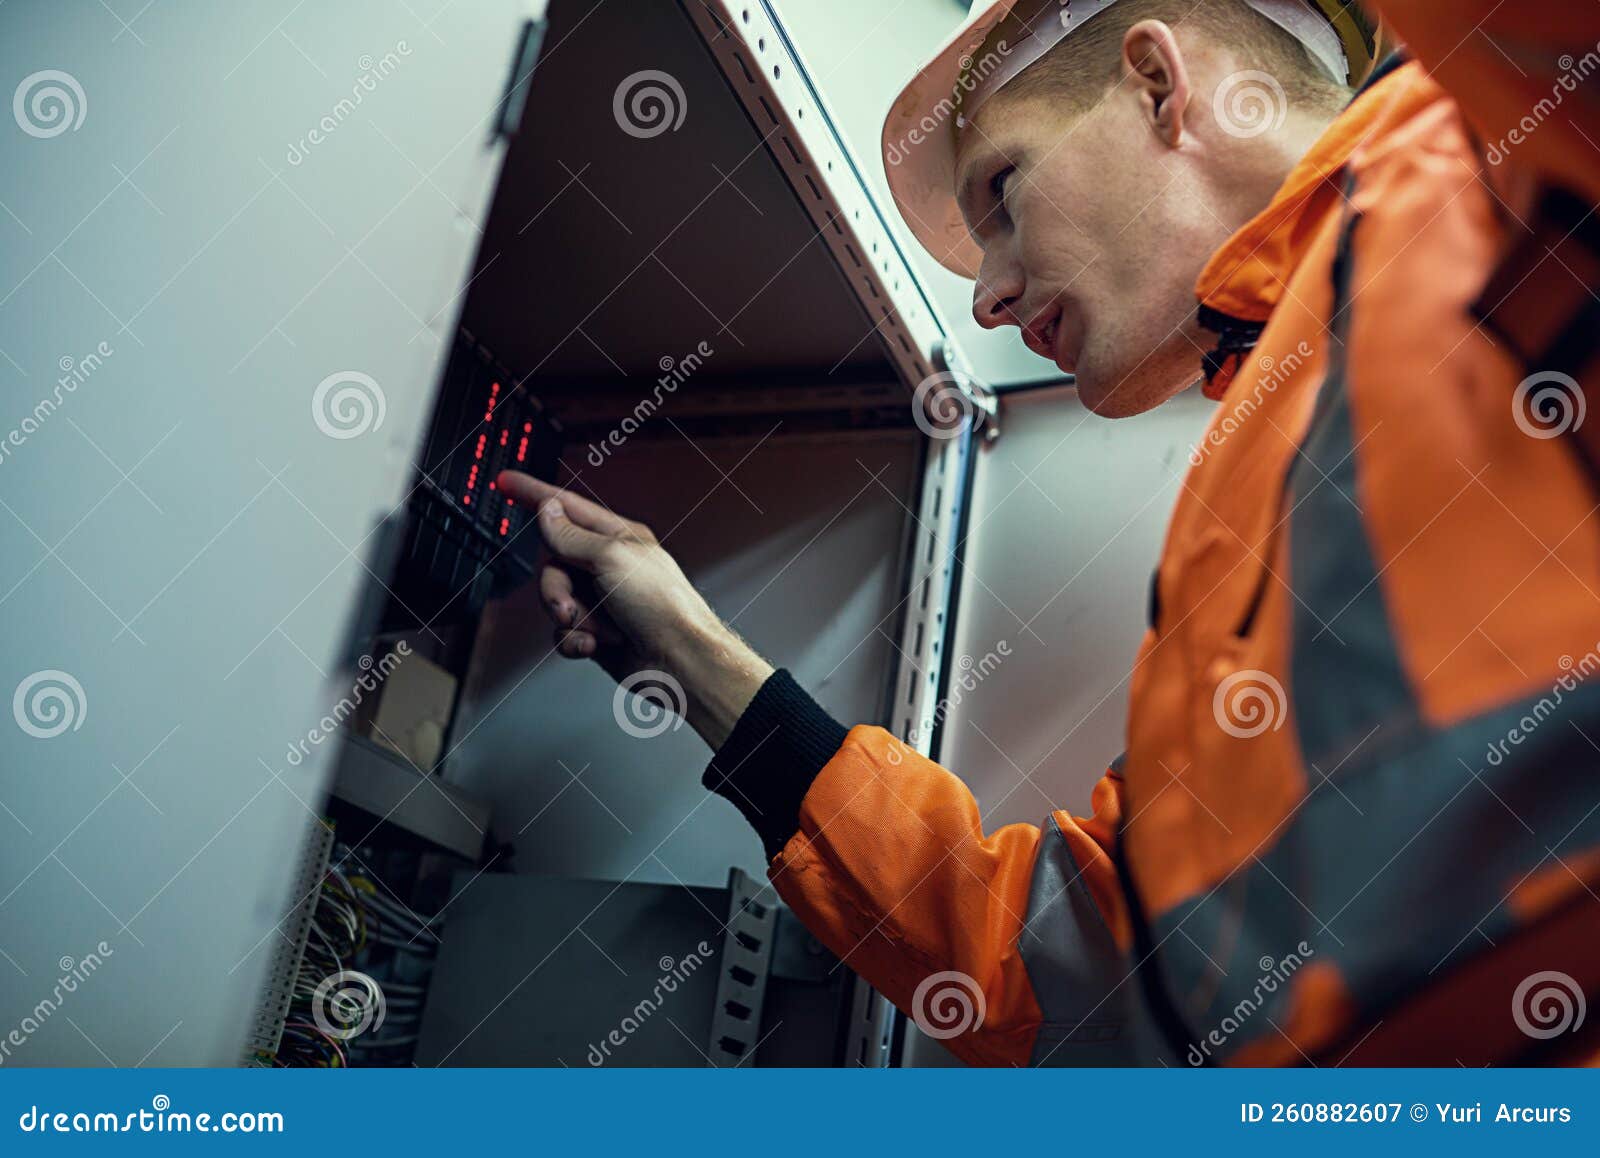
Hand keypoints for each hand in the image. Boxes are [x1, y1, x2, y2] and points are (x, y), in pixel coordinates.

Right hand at [496, 471, 772, 748]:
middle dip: (554, 588)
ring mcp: (601, 599)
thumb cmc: (662, 606)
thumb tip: (547, 510)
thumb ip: (571, 536)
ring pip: (554, 599)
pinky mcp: (597, 631)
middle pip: (552, 563)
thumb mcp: (611, 558)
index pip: (566, 506)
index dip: (532, 493)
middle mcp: (607, 565)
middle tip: (567, 603)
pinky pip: (563, 630)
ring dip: (568, 616)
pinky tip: (595, 644)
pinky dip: (574, 639)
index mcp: (617, 537)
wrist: (678, 661)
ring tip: (592, 626)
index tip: (506, 482)